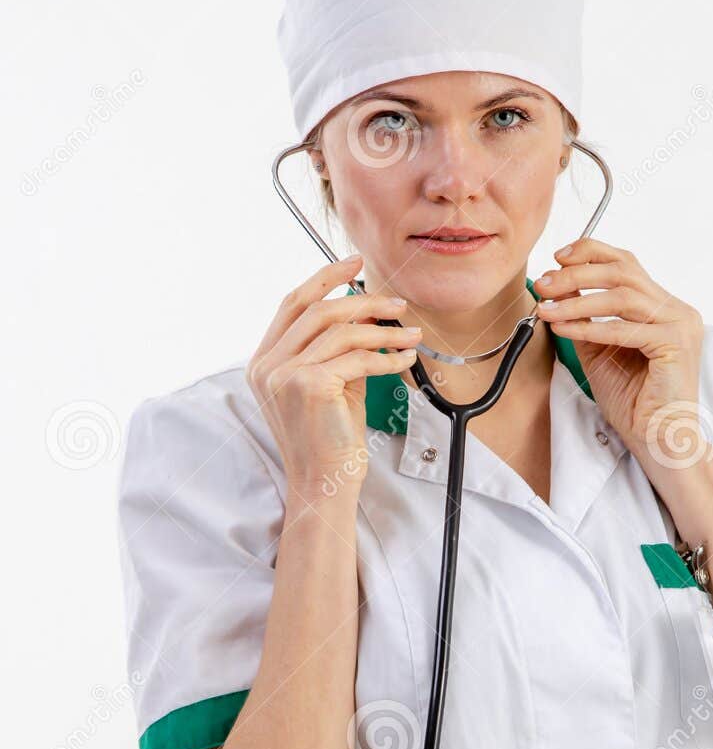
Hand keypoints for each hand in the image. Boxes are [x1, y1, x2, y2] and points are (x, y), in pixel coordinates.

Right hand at [246, 255, 420, 495]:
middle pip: (319, 310)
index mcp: (265, 361)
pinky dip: (388, 357)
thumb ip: (342, 347)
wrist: (323, 484)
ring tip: (411, 334)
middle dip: (364, 301)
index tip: (356, 264)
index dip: (326, 278)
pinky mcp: (308, 386)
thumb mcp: (332, 384)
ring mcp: (283, 375)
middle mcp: (267, 365)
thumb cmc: (329, 439)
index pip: (294, 303)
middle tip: (397, 304)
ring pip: (341, 332)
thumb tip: (370, 311)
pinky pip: (357, 358)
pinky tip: (405, 361)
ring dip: (384, 330)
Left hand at [533, 239, 712, 474]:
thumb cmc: (635, 403)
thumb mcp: (599, 352)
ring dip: (578, 300)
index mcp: (663, 307)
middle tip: (545, 285)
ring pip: (623, 296)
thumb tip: (555, 291)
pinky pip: (626, 328)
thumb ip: (584, 320)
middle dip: (577, 274)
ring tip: (547, 309)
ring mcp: (681, 325)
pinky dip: (591, 327)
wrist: (659, 440)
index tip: (557, 258)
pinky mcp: (676, 345)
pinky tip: (564, 329)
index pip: (627, 263)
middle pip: (624, 272)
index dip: (591, 253)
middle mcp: (677, 310)